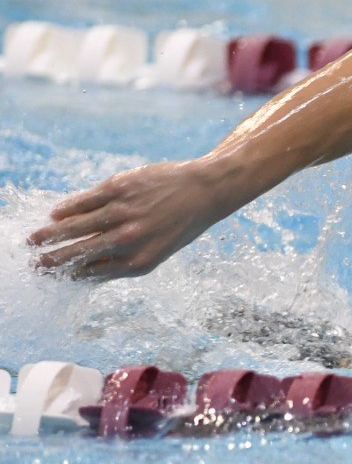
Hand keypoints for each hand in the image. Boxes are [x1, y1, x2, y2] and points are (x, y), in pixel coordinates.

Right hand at [27, 158, 229, 280]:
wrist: (205, 191)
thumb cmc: (180, 223)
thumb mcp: (157, 251)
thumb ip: (125, 261)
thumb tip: (88, 272)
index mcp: (138, 261)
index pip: (92, 273)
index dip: (69, 274)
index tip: (54, 275)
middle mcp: (128, 239)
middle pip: (79, 252)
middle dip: (53, 260)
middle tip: (35, 264)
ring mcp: (122, 212)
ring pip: (75, 226)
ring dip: (50, 234)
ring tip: (34, 240)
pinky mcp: (119, 189)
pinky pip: (84, 201)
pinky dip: (66, 209)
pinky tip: (55, 214)